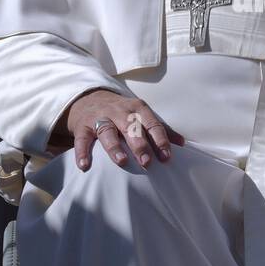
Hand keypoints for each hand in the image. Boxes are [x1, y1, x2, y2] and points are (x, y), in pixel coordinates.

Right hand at [61, 89, 184, 170]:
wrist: (89, 99)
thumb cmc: (122, 112)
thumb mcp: (141, 115)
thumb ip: (160, 129)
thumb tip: (182, 143)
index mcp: (137, 109)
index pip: (152, 124)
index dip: (160, 140)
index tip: (166, 157)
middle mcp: (119, 112)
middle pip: (131, 127)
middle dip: (139, 144)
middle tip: (147, 162)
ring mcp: (100, 118)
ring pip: (107, 131)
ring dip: (114, 147)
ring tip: (121, 161)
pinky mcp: (83, 126)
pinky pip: (82, 139)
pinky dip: (82, 152)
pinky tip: (84, 166)